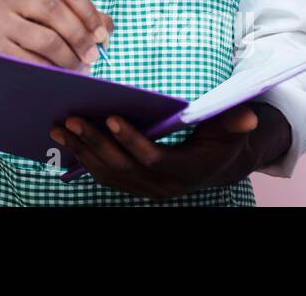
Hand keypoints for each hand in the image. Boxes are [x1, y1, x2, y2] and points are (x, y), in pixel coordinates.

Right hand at [0, 0, 114, 72]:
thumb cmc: (35, 29)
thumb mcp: (57, 16)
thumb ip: (86, 19)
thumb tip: (105, 34)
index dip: (89, 12)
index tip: (102, 35)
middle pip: (54, 9)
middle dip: (80, 36)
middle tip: (94, 56)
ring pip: (46, 39)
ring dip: (69, 58)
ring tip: (79, 68)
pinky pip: (34, 62)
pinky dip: (53, 71)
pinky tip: (60, 75)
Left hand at [48, 101, 291, 198]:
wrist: (217, 165)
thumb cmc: (222, 140)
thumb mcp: (232, 130)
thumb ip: (235, 123)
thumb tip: (247, 116)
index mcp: (186, 170)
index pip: (153, 158)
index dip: (131, 140)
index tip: (111, 116)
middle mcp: (163, 186)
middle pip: (122, 167)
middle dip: (94, 142)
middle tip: (70, 119)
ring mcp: (146, 189)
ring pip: (108, 173)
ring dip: (81, 151)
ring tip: (58, 128)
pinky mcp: (133, 186)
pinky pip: (104, 175)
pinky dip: (83, 158)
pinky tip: (65, 140)